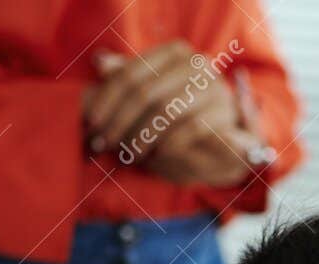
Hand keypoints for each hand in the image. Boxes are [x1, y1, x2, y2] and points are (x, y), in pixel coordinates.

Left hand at [84, 42, 265, 185]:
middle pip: (145, 92)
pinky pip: (190, 128)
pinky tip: (157, 156)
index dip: (107, 100)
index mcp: (176, 52)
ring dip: (143, 137)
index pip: (131, 74)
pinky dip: (170, 144)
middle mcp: (197, 63)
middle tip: (104, 144)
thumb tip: (100, 63)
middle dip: (121, 121)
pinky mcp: (225, 112)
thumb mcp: (154, 92)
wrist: (227, 135)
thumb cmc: (184, 112)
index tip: (92, 124)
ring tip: (129, 154)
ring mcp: (214, 87)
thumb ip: (129, 77)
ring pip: (166, 111)